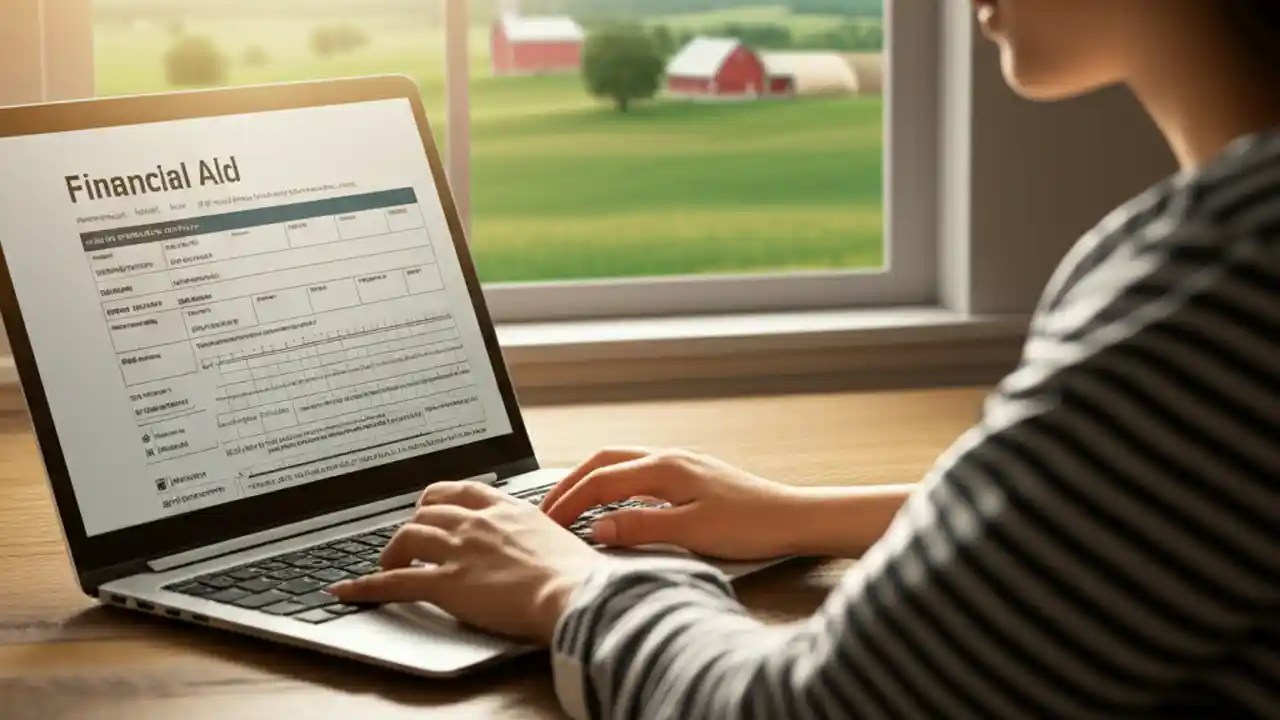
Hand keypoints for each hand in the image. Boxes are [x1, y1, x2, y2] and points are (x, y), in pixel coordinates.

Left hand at [328, 480, 605, 643]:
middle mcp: (477, 522)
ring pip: (408, 536)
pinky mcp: (446, 583)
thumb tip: (541, 544)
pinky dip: (366, 586)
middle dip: (413, 525)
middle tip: (408, 541)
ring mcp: (459, 550)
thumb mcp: (560, 538)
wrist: (574, 594)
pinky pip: (395, 581)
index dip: (438, 499)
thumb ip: (538, 535)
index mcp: (507, 508)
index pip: (461, 490)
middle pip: (428, 511)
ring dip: (392, 551)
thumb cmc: (577, 575)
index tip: (431, 507)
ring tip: (387, 565)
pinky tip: (348, 590)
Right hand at [539, 447, 811, 560]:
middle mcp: (669, 457)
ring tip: (572, 503)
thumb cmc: (750, 526)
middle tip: (547, 508)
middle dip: (571, 482)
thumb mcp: (691, 532)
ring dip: (592, 479)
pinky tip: (615, 501)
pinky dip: (615, 482)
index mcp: (664, 468)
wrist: (794, 517)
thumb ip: (641, 527)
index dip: (568, 501)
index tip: (546, 522)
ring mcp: (681, 463)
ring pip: (621, 462)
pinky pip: (639, 470)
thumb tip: (597, 528)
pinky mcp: (692, 474)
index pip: (599, 481)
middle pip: (604, 461)